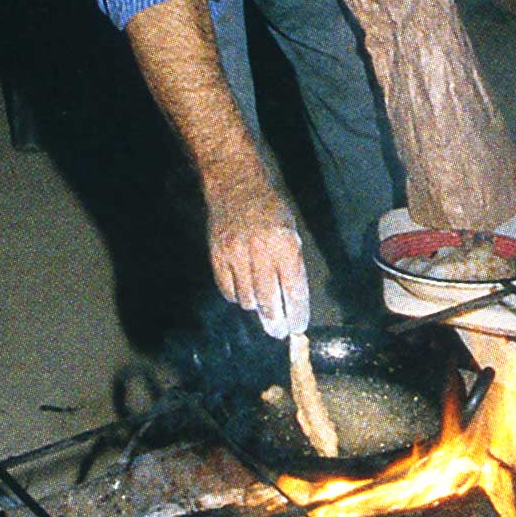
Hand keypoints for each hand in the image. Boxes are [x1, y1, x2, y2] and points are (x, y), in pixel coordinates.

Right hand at [206, 178, 309, 338]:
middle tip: (278, 331)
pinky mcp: (217, 256)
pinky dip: (237, 296)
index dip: (297, 313)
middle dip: (276, 321)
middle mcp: (260, 251)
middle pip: (270, 301)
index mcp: (284, 244)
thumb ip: (292, 264)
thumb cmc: (269, 209)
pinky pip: (227, 290)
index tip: (298, 327)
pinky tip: (244, 292)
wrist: (235, 185)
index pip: (294, 290)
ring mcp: (235, 254)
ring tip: (262, 307)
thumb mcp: (290, 231)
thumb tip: (292, 300)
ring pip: (247, 299)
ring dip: (257, 307)